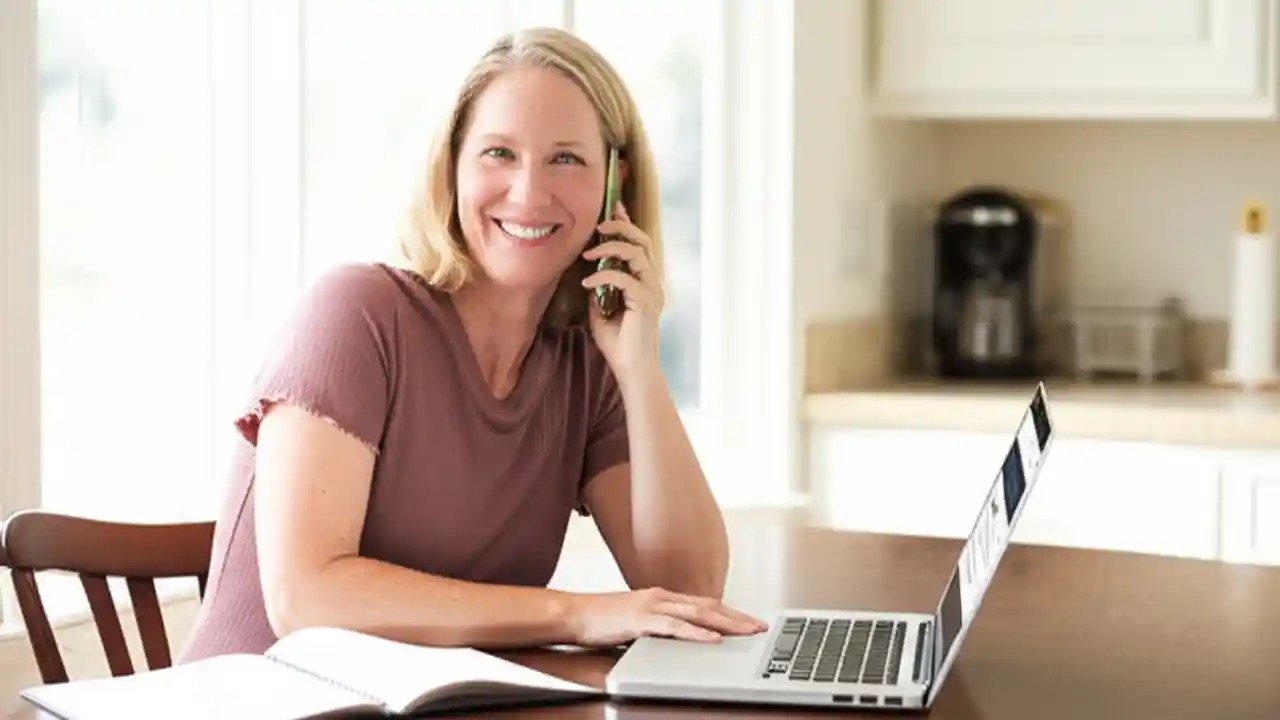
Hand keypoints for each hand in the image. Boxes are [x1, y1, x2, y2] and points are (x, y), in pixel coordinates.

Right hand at [566, 587, 768, 646]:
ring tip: (747, 631)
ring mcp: (652, 606)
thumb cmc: (602, 620)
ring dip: (727, 623)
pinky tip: (712, 638)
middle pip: (708, 605)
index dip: (730, 612)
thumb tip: (681, 637)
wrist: (574, 614)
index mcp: (662, 597)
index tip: (749, 621)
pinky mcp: (642, 619)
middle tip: (760, 626)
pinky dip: (697, 632)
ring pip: (698, 613)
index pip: (704, 604)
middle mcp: (662, 597)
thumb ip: (660, 626)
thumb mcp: (638, 621)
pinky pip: (675, 626)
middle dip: (737, 617)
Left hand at [581, 201, 663, 382]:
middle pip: (642, 241)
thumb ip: (598, 290)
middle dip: (620, 228)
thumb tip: (588, 273)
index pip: (639, 245)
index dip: (627, 224)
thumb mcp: (600, 310)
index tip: (612, 208)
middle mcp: (652, 283)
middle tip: (598, 226)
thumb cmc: (618, 344)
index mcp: (644, 281)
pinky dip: (603, 277)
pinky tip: (586, 282)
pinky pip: (625, 279)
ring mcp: (652, 292)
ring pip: (637, 254)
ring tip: (589, 251)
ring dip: (610, 248)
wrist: (631, 371)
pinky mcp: (646, 304)